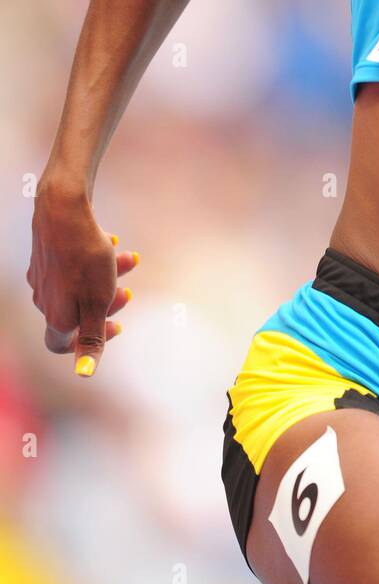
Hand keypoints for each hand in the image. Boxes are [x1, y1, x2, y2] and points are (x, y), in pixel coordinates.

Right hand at [27, 184, 138, 376]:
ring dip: (108, 276)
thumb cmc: (84, 258)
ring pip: (80, 284)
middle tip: (128, 292)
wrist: (64, 210)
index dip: (89, 344)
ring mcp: (43, 275)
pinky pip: (74, 263)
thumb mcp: (97, 303)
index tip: (115, 327)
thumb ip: (91, 338)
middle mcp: (43, 298)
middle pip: (77, 312)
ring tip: (130, 259)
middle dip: (107, 303)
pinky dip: (95, 258)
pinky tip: (111, 240)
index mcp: (55, 316)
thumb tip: (85, 373)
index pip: (64, 345)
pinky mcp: (47, 254)